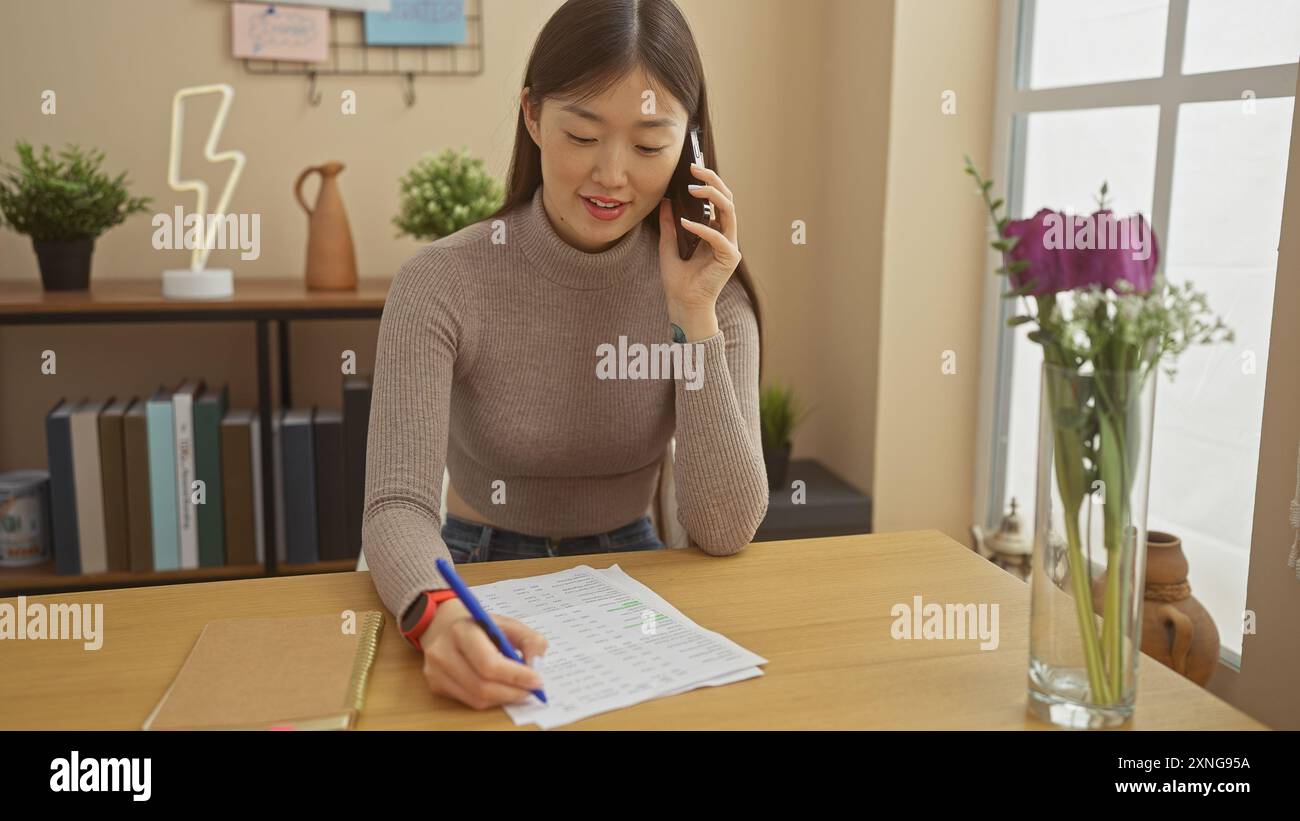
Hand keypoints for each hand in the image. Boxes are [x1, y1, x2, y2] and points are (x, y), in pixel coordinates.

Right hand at [417, 598, 548, 709]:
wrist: (444, 625)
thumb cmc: (480, 626)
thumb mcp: (508, 623)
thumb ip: (529, 640)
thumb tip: (535, 665)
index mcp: (462, 630)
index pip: (489, 663)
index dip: (515, 676)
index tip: (537, 680)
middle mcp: (443, 651)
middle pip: (482, 686)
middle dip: (513, 692)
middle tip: (531, 690)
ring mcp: (435, 671)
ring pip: (476, 698)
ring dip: (504, 698)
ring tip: (519, 690)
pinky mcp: (435, 685)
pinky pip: (469, 701)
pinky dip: (491, 699)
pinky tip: (501, 689)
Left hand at [657, 163, 739, 337]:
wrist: (682, 305)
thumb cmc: (678, 281)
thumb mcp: (668, 245)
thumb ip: (669, 224)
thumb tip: (665, 201)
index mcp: (714, 232)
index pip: (717, 201)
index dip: (708, 182)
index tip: (692, 168)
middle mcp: (725, 236)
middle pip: (727, 200)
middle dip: (713, 181)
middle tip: (695, 169)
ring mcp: (729, 247)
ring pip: (729, 211)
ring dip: (712, 196)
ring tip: (693, 188)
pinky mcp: (729, 259)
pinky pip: (718, 237)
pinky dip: (702, 227)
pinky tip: (686, 222)